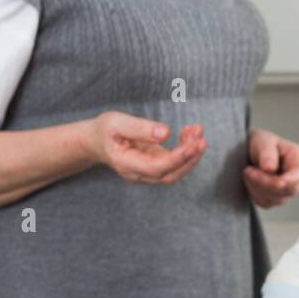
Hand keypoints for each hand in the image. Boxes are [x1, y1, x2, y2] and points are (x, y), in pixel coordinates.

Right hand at [89, 112, 206, 184]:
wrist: (97, 140)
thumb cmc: (105, 130)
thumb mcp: (116, 122)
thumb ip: (139, 128)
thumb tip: (165, 133)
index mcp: (125, 164)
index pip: (156, 168)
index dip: (177, 158)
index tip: (193, 144)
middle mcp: (138, 173)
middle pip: (169, 175)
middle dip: (189, 158)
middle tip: (201, 139)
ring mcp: (147, 172)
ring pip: (175, 171)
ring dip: (191, 154)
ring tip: (198, 131)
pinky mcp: (155, 166)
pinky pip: (174, 163)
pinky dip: (186, 150)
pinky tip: (191, 133)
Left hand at [244, 128, 298, 207]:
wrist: (252, 150)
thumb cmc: (261, 143)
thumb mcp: (263, 141)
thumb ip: (267, 153)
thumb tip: (270, 168)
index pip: (296, 178)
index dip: (280, 181)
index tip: (263, 171)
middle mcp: (297, 179)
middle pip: (287, 192)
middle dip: (265, 184)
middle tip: (247, 171)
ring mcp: (287, 191)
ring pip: (275, 200)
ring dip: (257, 188)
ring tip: (248, 171)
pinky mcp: (276, 199)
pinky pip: (266, 203)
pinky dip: (254, 194)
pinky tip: (250, 180)